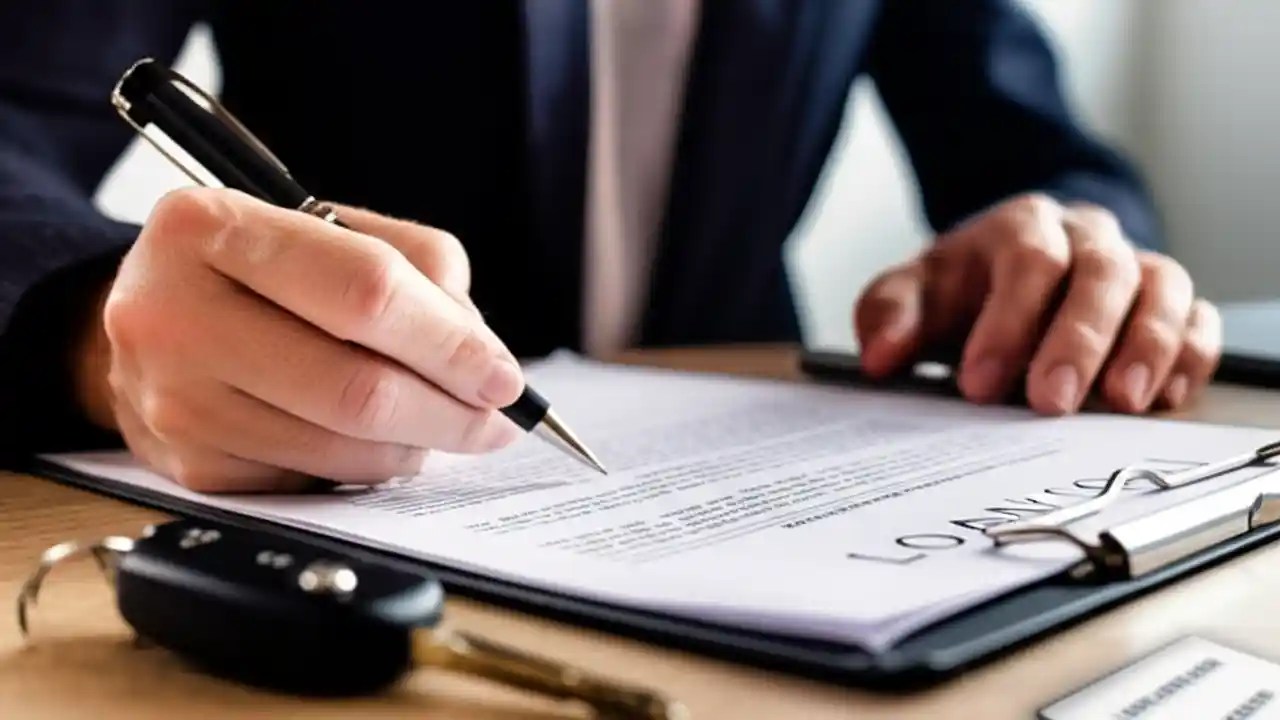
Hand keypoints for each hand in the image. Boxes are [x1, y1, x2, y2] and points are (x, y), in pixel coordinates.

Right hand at [74, 188, 524, 491]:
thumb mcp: (327, 228)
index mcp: (210, 226)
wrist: (151, 321)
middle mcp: (174, 314)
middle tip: (498, 420)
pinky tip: (380, 441)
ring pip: (343, 449)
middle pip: (358, 388)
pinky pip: (315, 483)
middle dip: (451, 413)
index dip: (451, 342)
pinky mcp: (189, 466)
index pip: (366, 293)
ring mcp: (175, 399)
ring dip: (417, 445)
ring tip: (442, 423)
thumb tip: (481, 353)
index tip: (505, 376)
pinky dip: (368, 468)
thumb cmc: (258, 270)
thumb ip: (418, 267)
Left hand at [853, 193, 1220, 414]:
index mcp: (1023, 227)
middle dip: (1078, 341)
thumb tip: (880, 357)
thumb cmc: (963, 290)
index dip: (1007, 322)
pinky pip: (1200, 320)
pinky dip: (1189, 357)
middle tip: (1051, 402)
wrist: (1009, 269)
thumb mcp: (912, 294)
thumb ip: (888, 317)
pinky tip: (1162, 398)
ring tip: (1121, 403)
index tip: (978, 384)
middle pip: (1102, 273)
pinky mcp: (1170, 305)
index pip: (1028, 260)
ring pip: (1163, 288)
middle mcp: (1088, 239)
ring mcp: (1137, 268)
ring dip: (1147, 347)